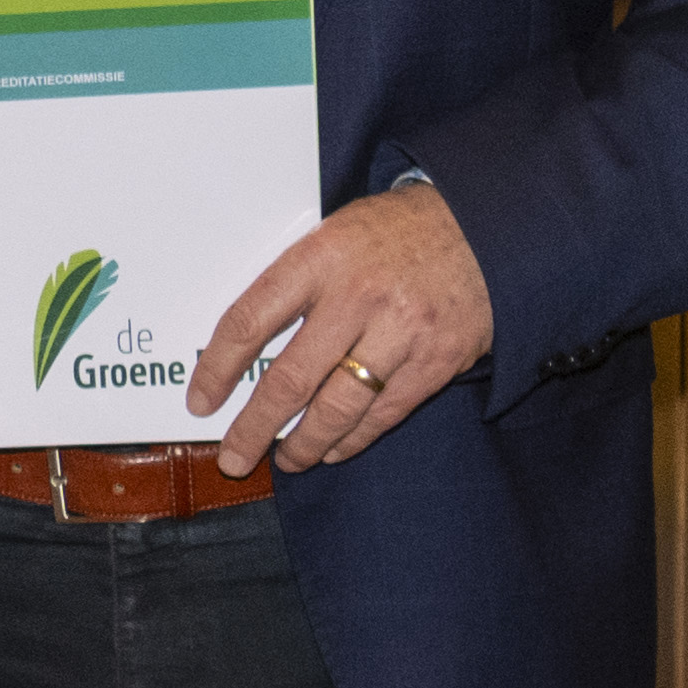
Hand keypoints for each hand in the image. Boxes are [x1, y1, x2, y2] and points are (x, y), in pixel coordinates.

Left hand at [189, 184, 493, 475]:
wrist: (485, 227)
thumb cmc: (397, 232)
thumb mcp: (335, 234)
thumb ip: (297, 282)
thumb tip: (244, 342)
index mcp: (321, 258)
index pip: (250, 320)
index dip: (218, 367)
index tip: (201, 402)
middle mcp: (359, 296)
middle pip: (292, 377)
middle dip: (256, 426)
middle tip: (234, 457)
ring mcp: (402, 331)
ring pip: (339, 406)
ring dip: (306, 443)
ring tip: (286, 460)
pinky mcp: (438, 359)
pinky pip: (386, 412)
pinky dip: (354, 438)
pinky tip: (333, 449)